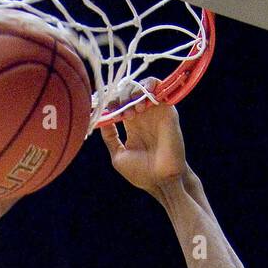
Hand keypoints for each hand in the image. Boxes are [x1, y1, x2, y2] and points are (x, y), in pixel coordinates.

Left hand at [99, 82, 188, 198]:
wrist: (162, 181)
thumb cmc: (142, 174)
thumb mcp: (119, 156)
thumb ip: (110, 138)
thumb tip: (101, 120)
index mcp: (132, 126)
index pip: (119, 104)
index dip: (111, 102)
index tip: (106, 108)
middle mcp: (144, 116)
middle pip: (129, 92)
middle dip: (121, 97)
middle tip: (122, 113)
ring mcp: (155, 111)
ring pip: (142, 86)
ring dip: (133, 92)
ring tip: (133, 111)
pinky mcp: (167, 109)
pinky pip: (158, 86)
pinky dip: (148, 86)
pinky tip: (142, 102)